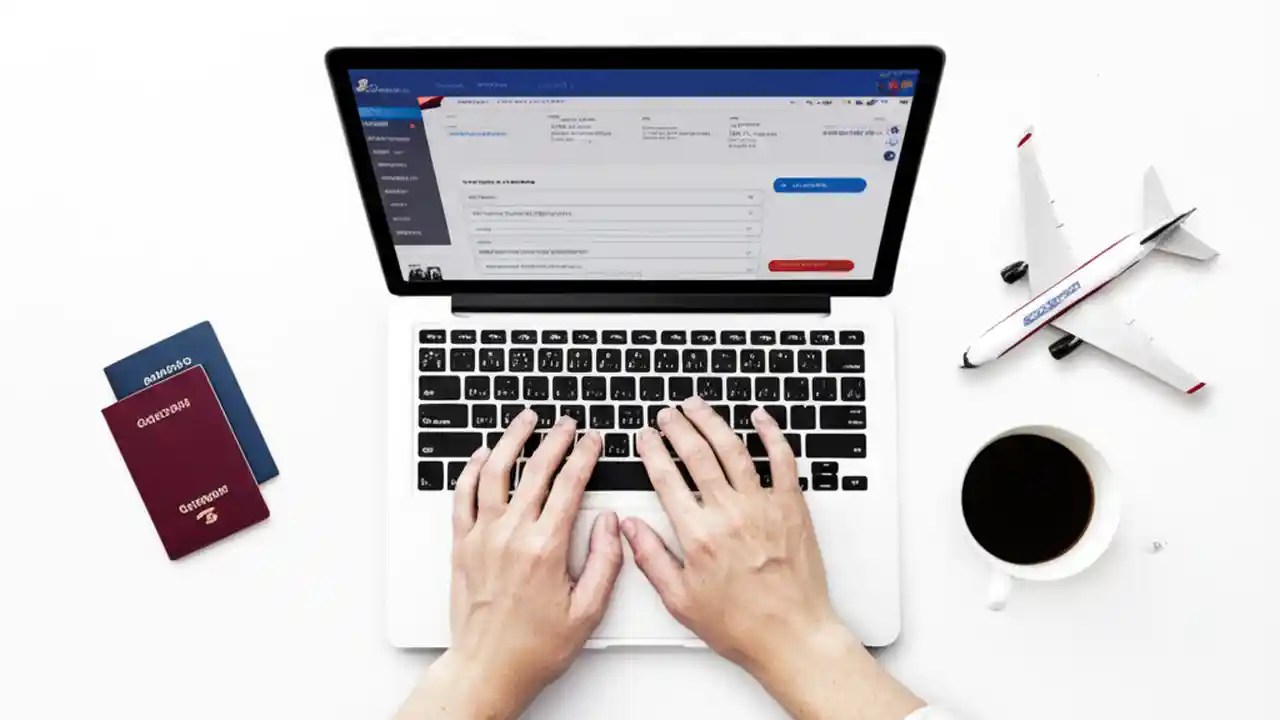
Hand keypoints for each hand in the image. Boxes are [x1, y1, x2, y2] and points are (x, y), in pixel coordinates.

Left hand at [398, 410, 622, 719]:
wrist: (488, 668)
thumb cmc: (535, 647)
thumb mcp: (587, 611)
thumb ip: (604, 562)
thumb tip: (609, 524)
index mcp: (546, 548)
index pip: (570, 485)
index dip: (585, 455)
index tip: (593, 440)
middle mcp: (511, 535)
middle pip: (535, 470)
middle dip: (555, 440)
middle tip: (567, 424)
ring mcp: (483, 537)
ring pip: (495, 472)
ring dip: (511, 440)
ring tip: (525, 421)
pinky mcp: (462, 546)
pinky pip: (463, 496)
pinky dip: (472, 470)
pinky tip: (482, 456)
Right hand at [624, 397, 921, 719]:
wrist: (792, 636)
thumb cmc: (741, 625)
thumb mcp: (681, 600)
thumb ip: (651, 558)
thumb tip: (630, 528)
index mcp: (698, 535)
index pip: (667, 478)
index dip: (652, 451)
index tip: (645, 437)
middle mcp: (729, 513)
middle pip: (697, 453)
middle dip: (677, 427)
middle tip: (667, 414)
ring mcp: (763, 505)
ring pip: (733, 448)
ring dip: (711, 421)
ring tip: (697, 406)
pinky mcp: (792, 506)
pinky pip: (782, 458)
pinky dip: (770, 433)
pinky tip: (759, 417)